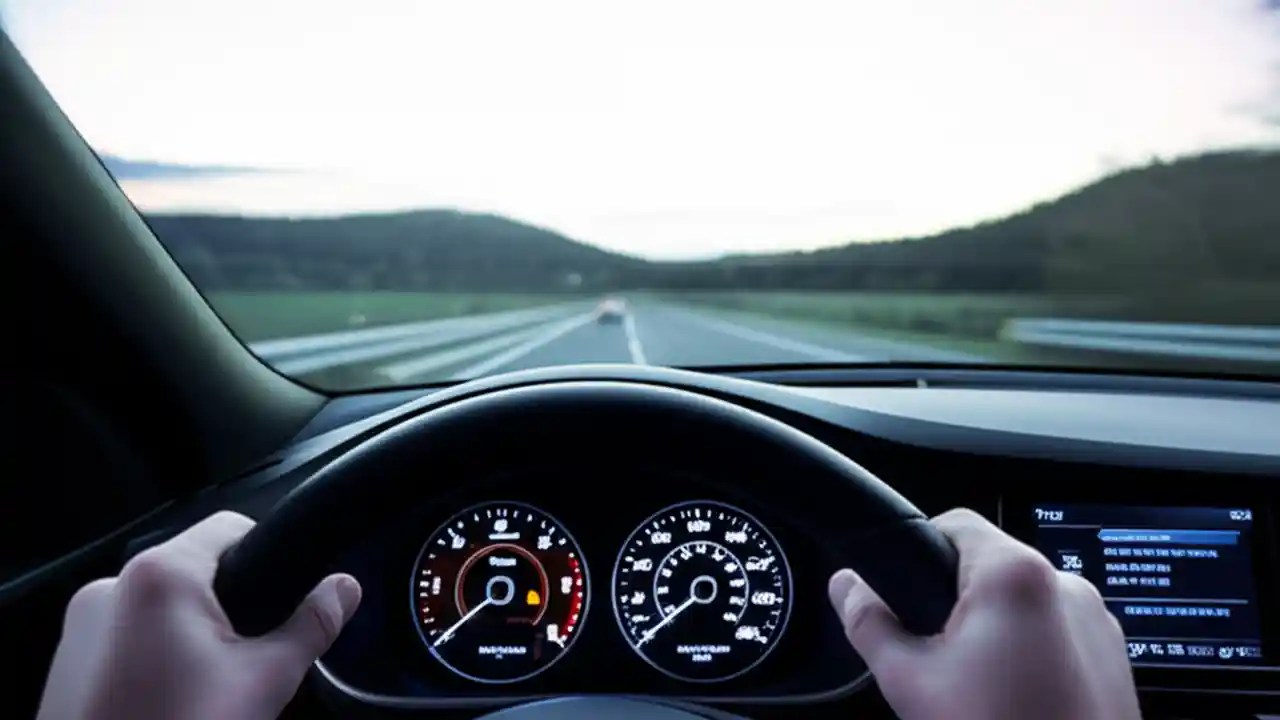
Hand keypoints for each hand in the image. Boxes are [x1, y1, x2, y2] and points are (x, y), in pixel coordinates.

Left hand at [37, 511, 361, 719]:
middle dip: (229, 612)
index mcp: (159, 576)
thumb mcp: (265, 680)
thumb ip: (312, 625)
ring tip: (204, 693)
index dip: (268, 557)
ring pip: (163, 611)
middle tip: (246, 665)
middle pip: (197, 575)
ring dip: (191, 639)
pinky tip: (170, 703)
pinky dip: (156, 661)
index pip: (231, 527)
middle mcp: (109, 588)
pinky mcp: (67, 664)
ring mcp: (80, 628)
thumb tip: (344, 588)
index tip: (282, 600)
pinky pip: (128, 641)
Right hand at [828, 509, 1139, 719]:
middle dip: (957, 606)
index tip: (907, 598)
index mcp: (1016, 575)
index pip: (954, 523)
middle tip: (939, 662)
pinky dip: (1032, 657)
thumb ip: (870, 623)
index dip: (919, 553)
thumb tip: (845, 586)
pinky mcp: (1115, 659)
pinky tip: (1016, 702)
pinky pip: (1058, 636)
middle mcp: (1068, 586)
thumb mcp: (911, 682)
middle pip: (989, 569)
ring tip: (982, 691)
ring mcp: (1100, 624)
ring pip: (1024, 606)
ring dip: (996, 633)